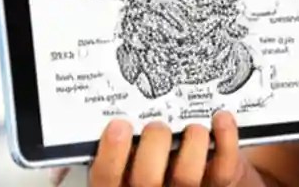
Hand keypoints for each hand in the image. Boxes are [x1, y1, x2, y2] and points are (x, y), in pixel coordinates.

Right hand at [49, 111, 261, 186]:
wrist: (209, 180)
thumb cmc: (159, 169)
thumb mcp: (124, 168)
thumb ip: (107, 159)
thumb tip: (72, 146)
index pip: (105, 181)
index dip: (110, 155)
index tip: (119, 125)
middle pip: (146, 181)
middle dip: (152, 145)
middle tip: (157, 125)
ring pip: (185, 177)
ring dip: (190, 144)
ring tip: (193, 127)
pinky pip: (224, 168)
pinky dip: (226, 139)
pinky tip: (221, 118)